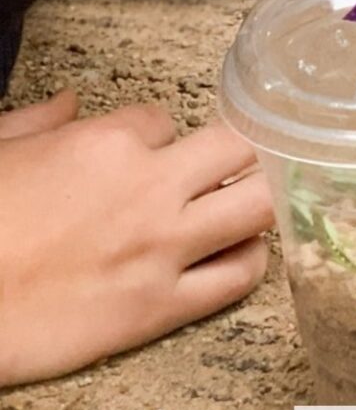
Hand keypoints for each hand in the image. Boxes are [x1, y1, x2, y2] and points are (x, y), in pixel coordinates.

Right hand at [0, 90, 271, 385]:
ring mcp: (161, 248)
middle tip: (231, 163)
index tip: (149, 152)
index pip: (164, 119)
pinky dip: (250, 261)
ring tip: (251, 202)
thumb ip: (39, 121)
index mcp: (105, 142)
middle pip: (237, 147)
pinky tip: (243, 253)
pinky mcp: (159, 306)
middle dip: (238, 149)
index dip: (159, 136)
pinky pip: (235, 279)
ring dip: (260, 198)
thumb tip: (68, 103)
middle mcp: (148, 188)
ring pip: (256, 207)